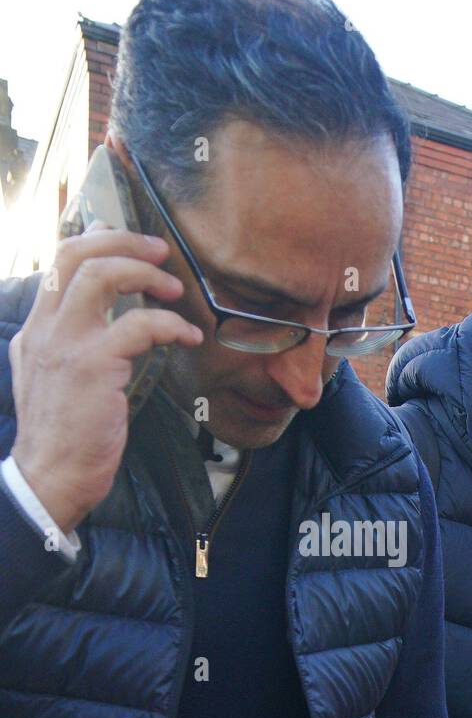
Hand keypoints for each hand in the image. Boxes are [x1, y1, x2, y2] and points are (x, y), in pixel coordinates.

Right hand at [9, 225, 202, 532]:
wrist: (50, 477)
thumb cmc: (64, 436)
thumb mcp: (55, 379)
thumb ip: (71, 344)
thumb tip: (102, 314)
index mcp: (36, 329)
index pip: (59, 262)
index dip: (98, 239)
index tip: (134, 242)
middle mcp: (45, 328)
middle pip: (76, 253)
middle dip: (123, 242)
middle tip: (161, 251)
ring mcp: (67, 343)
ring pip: (100, 274)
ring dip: (145, 273)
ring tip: (174, 290)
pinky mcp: (93, 365)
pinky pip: (138, 324)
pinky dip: (170, 324)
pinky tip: (188, 336)